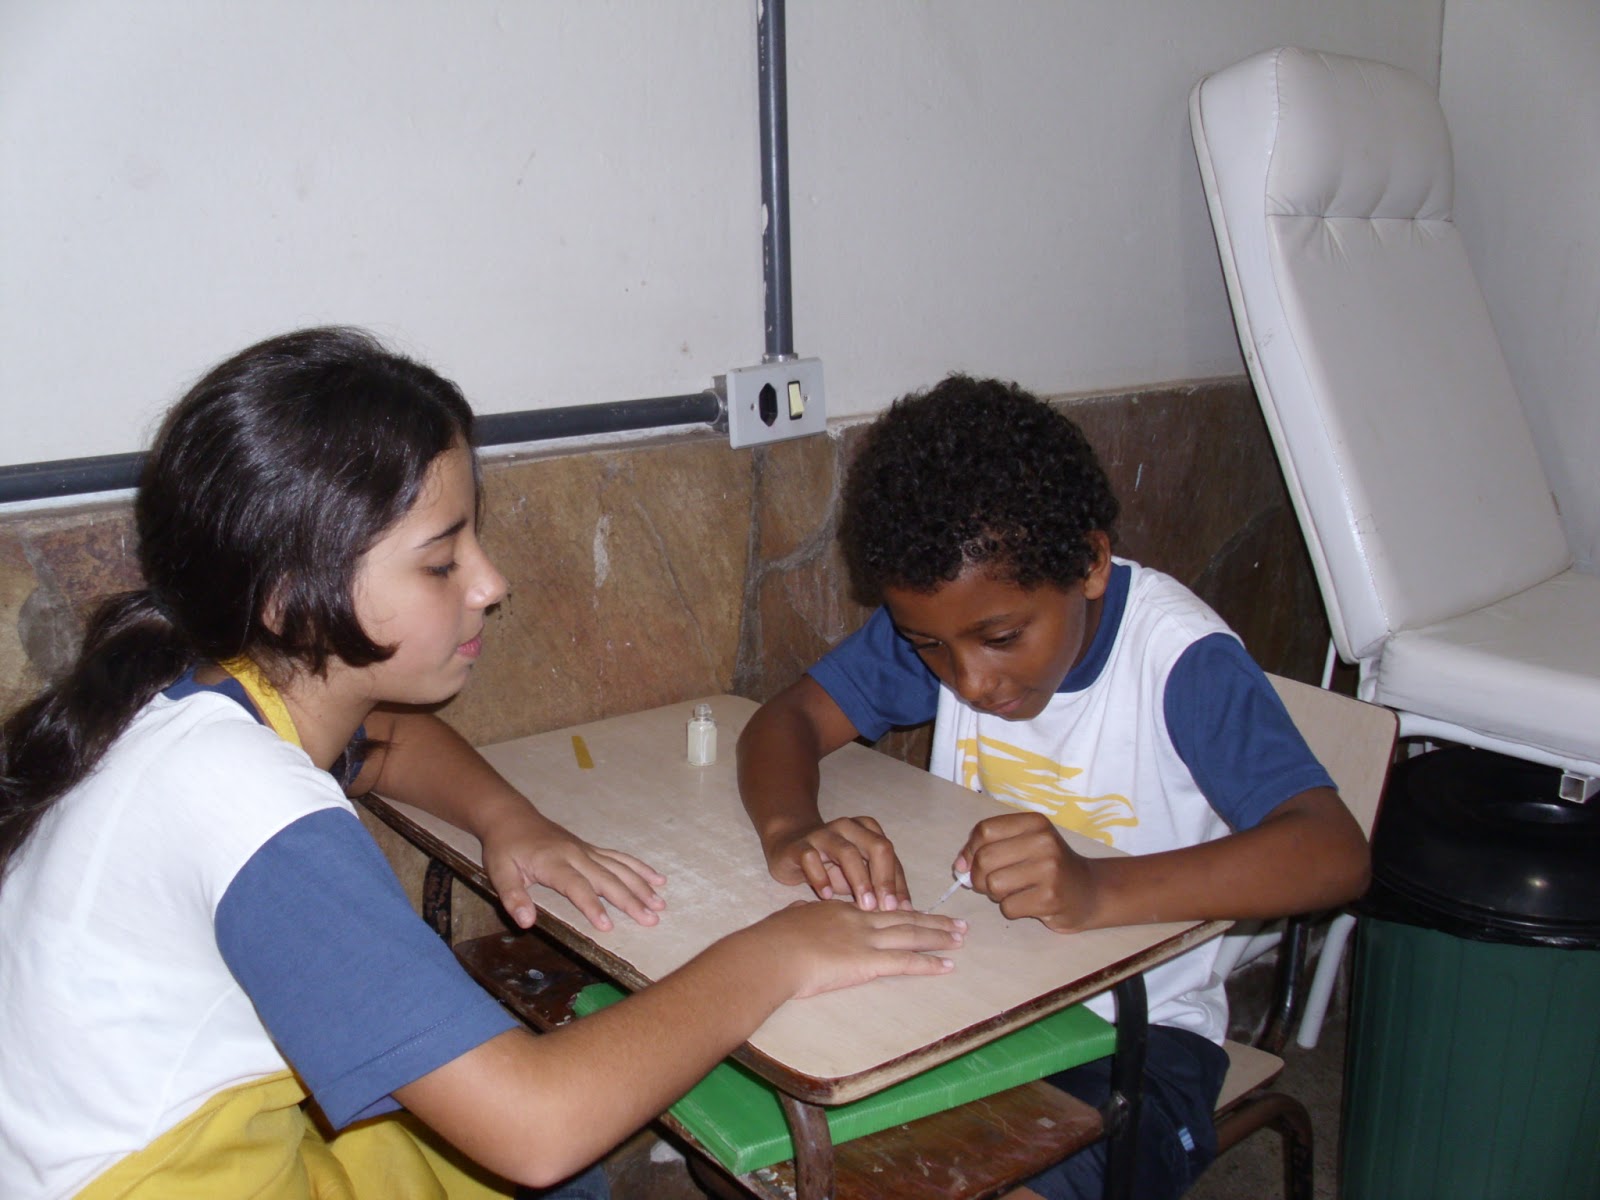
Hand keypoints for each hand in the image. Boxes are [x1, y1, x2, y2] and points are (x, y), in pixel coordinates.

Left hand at [480, 808, 666, 932]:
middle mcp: (576, 855)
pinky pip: (620, 858)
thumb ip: (513, 897)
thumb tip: (526, 922)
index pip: (577, 887)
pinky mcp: (591, 849)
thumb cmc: (505, 849)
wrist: (511, 817)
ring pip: (620, 868)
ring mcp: (587, 850)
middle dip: (630, 901)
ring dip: (641, 886)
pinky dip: (639, 868)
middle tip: (651, 920)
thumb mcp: (499, 873)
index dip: (593, 906)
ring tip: (660, 904)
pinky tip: (657, 879)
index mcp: (553, 863)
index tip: (609, 927)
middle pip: (607, 879)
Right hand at [741, 900, 964, 997]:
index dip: (904, 910)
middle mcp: (859, 919)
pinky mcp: (868, 961)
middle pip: (904, 917)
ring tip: (960, 939)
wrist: (771, 951)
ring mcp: (865, 939)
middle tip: (957, 923)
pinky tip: (947, 966)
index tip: (921, 913)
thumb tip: (801, 908)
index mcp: (841, 909)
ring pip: (911, 935)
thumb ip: (802, 912)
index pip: (880, 909)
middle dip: (933, 921)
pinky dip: (929, 963)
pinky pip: (906, 962)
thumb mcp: (790, 916)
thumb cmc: (773, 938)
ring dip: (939, 937)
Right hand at [765, 815, 909, 911]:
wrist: (789, 845)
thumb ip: (878, 884)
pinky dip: (821, 878)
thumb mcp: (859, 872)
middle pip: (877, 847)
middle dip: (885, 879)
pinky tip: (826, 897)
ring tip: (864, 906)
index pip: (891, 857)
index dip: (899, 883)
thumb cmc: (831, 864)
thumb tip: (904, 912)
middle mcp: (848, 827)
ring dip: (860, 881)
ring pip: (847, 852)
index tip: (904, 910)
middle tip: (887, 907)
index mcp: (868, 829)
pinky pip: (812, 859)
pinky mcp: (799, 845)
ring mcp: (823, 834)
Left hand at [959, 812, 1099, 932]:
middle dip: (979, 877)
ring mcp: (1049, 870)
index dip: (970, 850)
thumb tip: (959, 867)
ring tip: (1014, 891)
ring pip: (993, 884)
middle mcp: (1044, 841)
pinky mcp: (1050, 898)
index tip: (971, 864)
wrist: (1089, 892)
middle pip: (984, 858)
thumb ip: (988, 848)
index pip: (984, 830)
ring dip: (995, 894)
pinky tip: (1028, 904)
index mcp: (1034, 822)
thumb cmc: (1048, 867)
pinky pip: (1008, 907)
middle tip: (992, 884)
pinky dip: (1011, 909)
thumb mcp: (1024, 845)